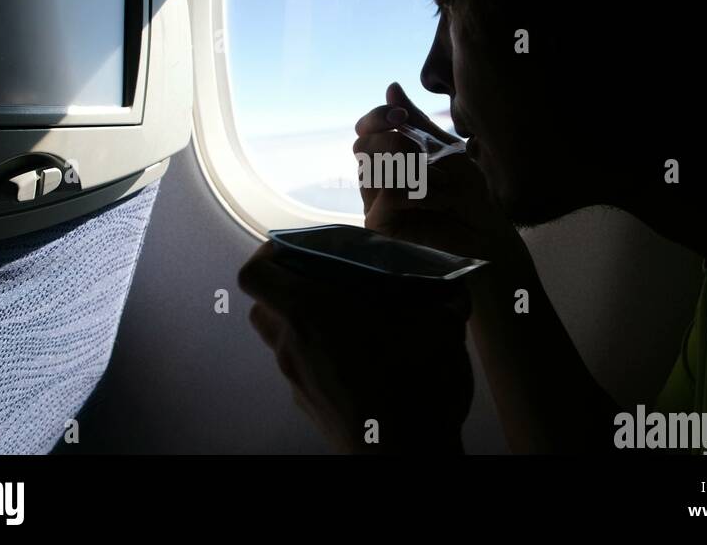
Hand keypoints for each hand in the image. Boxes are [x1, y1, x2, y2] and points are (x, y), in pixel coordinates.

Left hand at [238, 241, 473, 452]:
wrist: (407, 457)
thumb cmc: (418, 385)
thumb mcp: (439, 323)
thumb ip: (438, 291)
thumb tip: (450, 279)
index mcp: (311, 312)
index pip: (256, 273)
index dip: (270, 254)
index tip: (299, 249)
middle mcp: (292, 345)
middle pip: (263, 304)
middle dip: (287, 286)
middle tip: (325, 280)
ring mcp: (296, 379)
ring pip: (279, 338)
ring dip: (299, 321)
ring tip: (343, 319)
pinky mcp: (308, 405)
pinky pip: (300, 368)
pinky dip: (315, 355)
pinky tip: (356, 359)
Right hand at [354, 83, 530, 268]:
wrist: (485, 233)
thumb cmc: (469, 195)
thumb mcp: (445, 150)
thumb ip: (417, 123)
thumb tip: (391, 87)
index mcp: (387, 160)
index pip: (364, 130)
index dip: (377, 118)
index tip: (401, 118)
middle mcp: (375, 181)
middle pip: (362, 146)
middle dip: (400, 146)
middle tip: (430, 160)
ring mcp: (374, 204)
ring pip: (375, 169)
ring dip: (419, 173)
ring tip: (443, 189)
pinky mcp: (379, 226)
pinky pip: (388, 195)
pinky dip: (420, 194)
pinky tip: (438, 204)